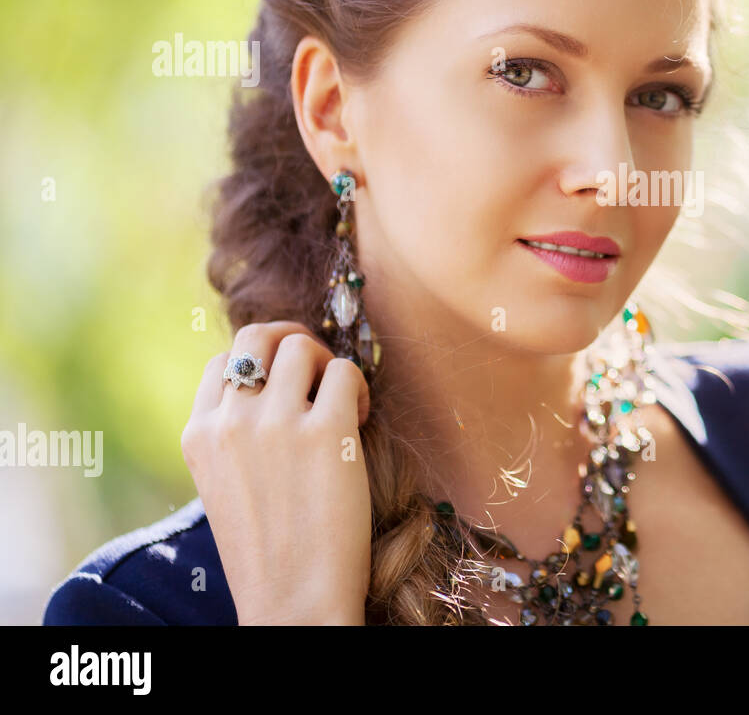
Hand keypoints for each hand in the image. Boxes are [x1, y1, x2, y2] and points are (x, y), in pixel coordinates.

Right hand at [181, 321, 372, 624]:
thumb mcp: (226, 485)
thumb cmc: (271, 551)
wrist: (292, 602)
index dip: (262, 361)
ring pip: (303, 347)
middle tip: (319, 370)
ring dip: (329, 364)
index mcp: (198, 436)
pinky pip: (346, 372)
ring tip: (344, 404)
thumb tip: (274, 386)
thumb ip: (236, 435)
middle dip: (293, 339)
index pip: (223, 361)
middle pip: (257, 335)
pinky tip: (361, 422)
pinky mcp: (325, 432)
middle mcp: (229, 422)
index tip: (288, 385)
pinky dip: (360, 388)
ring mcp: (274, 424)